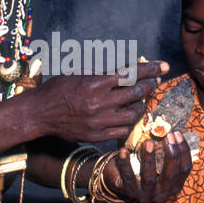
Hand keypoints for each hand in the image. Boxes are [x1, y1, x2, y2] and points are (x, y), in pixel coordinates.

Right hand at [34, 61, 167, 142]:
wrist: (39, 113)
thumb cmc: (58, 89)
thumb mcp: (79, 74)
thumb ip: (102, 74)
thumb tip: (125, 72)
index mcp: (95, 83)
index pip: (130, 74)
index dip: (150, 69)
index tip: (163, 66)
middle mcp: (99, 102)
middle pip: (136, 94)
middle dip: (150, 85)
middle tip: (156, 81)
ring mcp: (99, 121)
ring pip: (133, 115)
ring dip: (141, 106)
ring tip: (142, 101)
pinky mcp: (96, 135)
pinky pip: (122, 131)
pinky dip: (129, 123)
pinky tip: (129, 117)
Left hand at [104, 131, 192, 202]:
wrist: (128, 191)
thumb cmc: (149, 176)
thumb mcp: (163, 172)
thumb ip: (170, 158)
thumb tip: (175, 135)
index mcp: (174, 186)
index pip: (184, 169)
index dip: (183, 151)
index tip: (178, 135)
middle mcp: (162, 193)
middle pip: (170, 174)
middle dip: (171, 154)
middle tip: (168, 136)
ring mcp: (145, 193)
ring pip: (149, 177)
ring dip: (149, 159)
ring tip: (148, 142)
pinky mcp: (130, 191)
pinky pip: (127, 176)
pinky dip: (125, 163)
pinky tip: (123, 150)